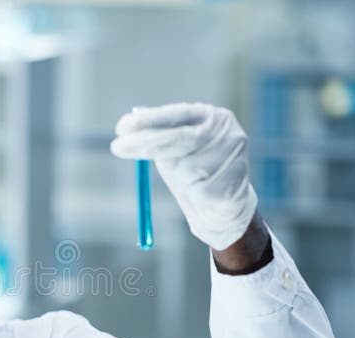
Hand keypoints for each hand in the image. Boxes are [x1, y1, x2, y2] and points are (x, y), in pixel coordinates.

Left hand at [110, 103, 257, 250]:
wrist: (223, 207)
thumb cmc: (192, 172)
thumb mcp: (172, 150)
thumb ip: (156, 134)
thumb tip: (130, 118)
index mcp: (210, 116)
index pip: (175, 114)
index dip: (148, 120)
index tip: (121, 127)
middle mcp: (226, 131)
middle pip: (179, 137)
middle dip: (145, 143)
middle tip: (117, 147)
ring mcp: (235, 156)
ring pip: (186, 171)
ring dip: (180, 180)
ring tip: (192, 183)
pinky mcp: (237, 183)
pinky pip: (198, 192)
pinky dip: (193, 196)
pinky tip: (205, 195)